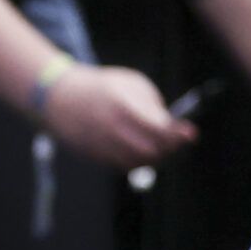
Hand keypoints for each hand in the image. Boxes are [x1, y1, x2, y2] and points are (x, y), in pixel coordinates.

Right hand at [42, 67, 196, 168]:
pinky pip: (124, 166)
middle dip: (170, 147)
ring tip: (164, 145)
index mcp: (120, 105)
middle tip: (181, 140)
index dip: (177, 134)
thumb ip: (153, 105)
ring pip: (139, 162)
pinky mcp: (94, 157)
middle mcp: (110, 128)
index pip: (156, 127)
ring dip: (157, 157)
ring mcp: (100, 145)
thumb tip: (170, 128)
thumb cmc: (102, 88)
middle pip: (150, 150)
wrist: (59, 98)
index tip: (191, 133)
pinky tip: (146, 151)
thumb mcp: (130, 83)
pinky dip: (140, 161)